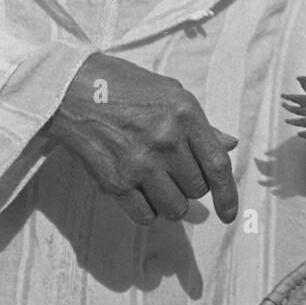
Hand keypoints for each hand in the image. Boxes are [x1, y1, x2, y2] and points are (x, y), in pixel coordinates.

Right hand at [47, 53, 238, 226]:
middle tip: (174, 169)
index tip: (229, 214)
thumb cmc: (128, 88)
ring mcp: (140, 164)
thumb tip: (230, 146)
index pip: (217, 165)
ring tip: (158, 180)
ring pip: (174, 208)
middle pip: (197, 189)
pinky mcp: (115, 182)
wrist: (75, 92)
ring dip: (171, 201)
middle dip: (191, 185)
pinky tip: (141, 190)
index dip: (228, 194)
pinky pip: (145, 215)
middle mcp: (166, 141)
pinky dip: (148, 210)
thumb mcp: (173, 94)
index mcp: (186, 115)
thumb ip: (201, 124)